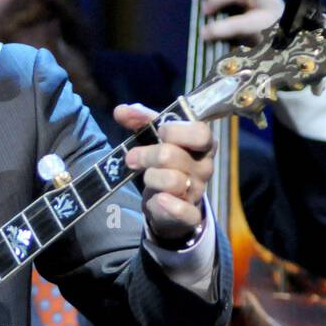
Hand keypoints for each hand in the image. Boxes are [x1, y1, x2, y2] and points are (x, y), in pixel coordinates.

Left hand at [115, 102, 215, 245]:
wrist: (168, 201)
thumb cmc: (165, 161)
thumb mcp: (155, 137)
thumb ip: (141, 120)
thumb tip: (120, 111)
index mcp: (203, 144)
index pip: (200, 132)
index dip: (175, 131)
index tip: (160, 132)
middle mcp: (205, 167)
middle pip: (171, 155)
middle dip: (146, 155)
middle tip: (132, 158)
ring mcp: (198, 191)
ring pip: (172, 181)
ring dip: (150, 177)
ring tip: (146, 176)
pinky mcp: (191, 215)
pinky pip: (185, 212)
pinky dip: (170, 206)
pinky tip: (160, 199)